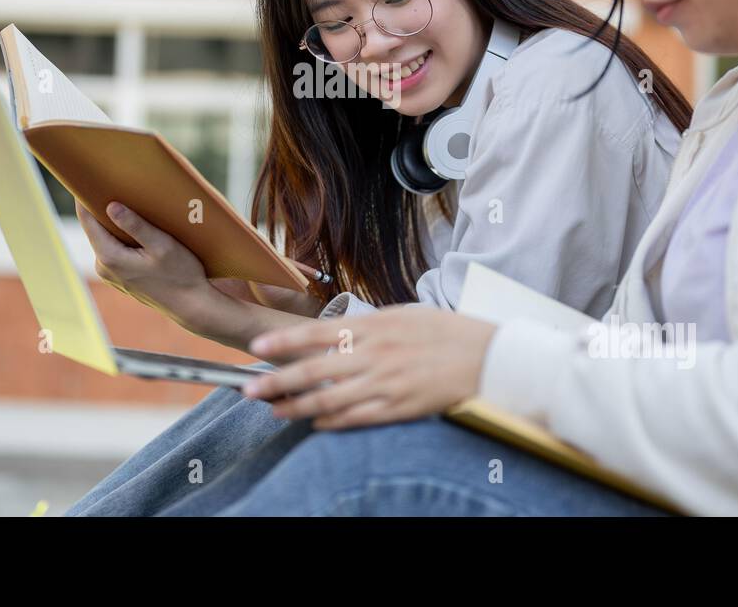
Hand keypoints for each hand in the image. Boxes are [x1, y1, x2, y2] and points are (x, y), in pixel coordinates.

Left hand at [75, 202, 321, 347]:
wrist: (192, 305)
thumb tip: (111, 206)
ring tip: (127, 199)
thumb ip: (136, 225)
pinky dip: (123, 235)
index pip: (88, 220)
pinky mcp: (122, 276)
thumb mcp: (162, 245)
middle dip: (103, 206)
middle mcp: (105, 267)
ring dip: (115, 221)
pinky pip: (116, 248)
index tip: (84, 176)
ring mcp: (112, 273)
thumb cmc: (181, 274)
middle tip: (111, 181)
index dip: (84, 196)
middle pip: (96, 228)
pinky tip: (138, 224)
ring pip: (106, 238)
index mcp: (110, 258)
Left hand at [239, 307, 497, 429]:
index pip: (316, 333)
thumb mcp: (405, 314)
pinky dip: (332, 423)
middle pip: (314, 371)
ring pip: (329, 400)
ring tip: (274, 411)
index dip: (282, 341)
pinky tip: (315, 424)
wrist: (489, 357)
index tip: (256, 346)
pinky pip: (357, 419)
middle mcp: (375, 355)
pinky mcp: (399, 408)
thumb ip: (369, 324)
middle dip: (277, 380)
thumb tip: (339, 331)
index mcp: (374, 327)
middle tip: (249, 388)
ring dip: (298, 407)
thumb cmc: (447, 331)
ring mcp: (386, 385)